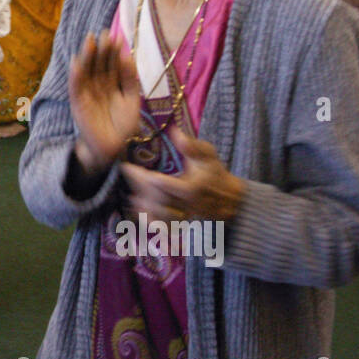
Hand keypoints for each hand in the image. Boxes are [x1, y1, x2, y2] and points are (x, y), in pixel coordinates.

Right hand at [68, 31, 140, 175]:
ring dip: (87, 56)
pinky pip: (76, 87)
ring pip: (86, 71)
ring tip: (90, 41)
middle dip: (101, 49)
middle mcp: (98, 84)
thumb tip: (128, 55)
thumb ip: (130, 78)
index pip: (112, 63)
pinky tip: (77, 62)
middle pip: (98, 63)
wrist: (113, 148)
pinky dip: (75, 75)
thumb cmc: (124, 125)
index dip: (114, 51)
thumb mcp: (132, 98)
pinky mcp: (78, 102)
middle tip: (104, 33)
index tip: (118, 37)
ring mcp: (87, 92)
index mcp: (111, 83)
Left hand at [121, 129, 244, 221]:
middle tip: (128, 176)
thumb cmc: (216, 173)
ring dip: (143, 208)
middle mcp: (189, 204)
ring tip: (131, 197)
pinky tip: (140, 213)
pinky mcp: (183, 224)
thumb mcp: (208, 155)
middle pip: (158, 200)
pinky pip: (164, 228)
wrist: (230, 199)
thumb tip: (174, 130)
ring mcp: (185, 216)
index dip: (144, 177)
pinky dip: (150, 222)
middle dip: (140, 189)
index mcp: (193, 188)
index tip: (129, 167)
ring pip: (159, 217)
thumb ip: (192, 146)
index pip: (164, 185)